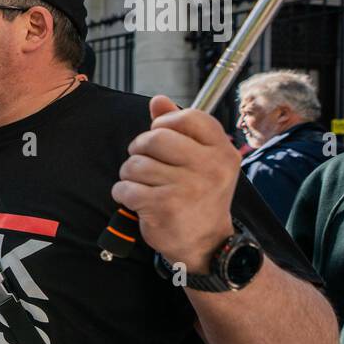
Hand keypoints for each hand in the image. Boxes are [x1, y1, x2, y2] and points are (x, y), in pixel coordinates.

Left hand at [112, 95, 241, 270]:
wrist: (205, 243)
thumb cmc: (198, 196)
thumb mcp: (200, 161)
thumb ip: (179, 128)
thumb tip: (158, 100)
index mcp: (221, 151)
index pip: (188, 117)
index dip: (164, 123)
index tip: (160, 135)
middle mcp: (209, 167)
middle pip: (155, 138)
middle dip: (139, 148)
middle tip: (142, 161)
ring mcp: (188, 188)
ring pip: (136, 164)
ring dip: (129, 174)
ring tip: (141, 184)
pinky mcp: (165, 207)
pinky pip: (126, 187)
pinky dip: (122, 193)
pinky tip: (134, 199)